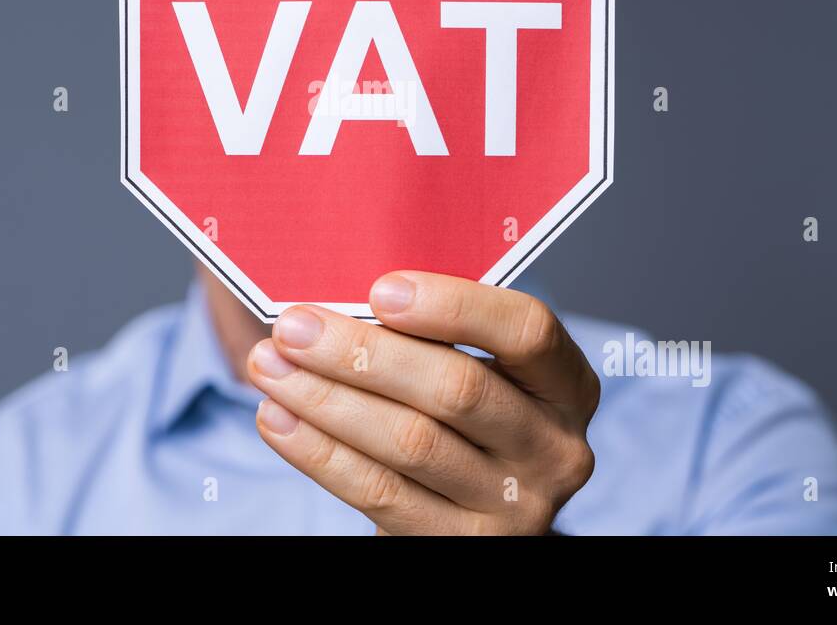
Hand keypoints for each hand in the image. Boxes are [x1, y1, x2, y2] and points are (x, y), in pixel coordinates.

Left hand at [246, 271, 598, 534]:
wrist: (471, 515)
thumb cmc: (462, 415)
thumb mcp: (478, 370)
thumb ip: (434, 333)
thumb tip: (342, 291)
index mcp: (568, 385)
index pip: (527, 331)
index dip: (454, 306)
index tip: (380, 289)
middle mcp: (555, 448)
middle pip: (457, 390)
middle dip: (362, 353)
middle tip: (294, 327)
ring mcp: (515, 507)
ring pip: (410, 442)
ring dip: (326, 399)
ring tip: (268, 366)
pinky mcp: (463, 546)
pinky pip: (381, 493)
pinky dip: (319, 452)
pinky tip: (279, 418)